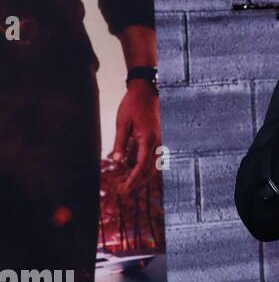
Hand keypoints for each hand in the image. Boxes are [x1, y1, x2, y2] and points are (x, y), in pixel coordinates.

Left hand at [110, 80, 160, 197]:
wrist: (146, 91)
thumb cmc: (133, 104)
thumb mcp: (122, 123)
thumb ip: (120, 143)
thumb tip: (116, 161)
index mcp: (148, 139)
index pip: (142, 166)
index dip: (134, 179)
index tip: (126, 188)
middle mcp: (157, 143)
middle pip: (150, 171)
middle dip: (138, 182)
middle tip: (125, 190)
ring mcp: (159, 143)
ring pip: (153, 167)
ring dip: (141, 176)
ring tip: (127, 183)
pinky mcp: (157, 141)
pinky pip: (152, 159)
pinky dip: (142, 167)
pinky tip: (131, 169)